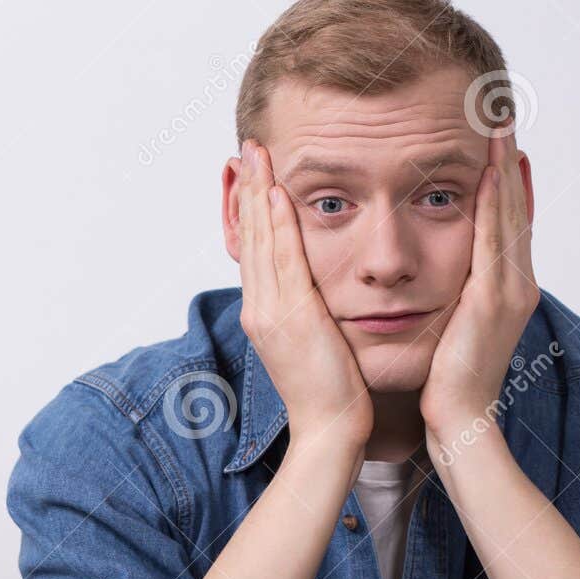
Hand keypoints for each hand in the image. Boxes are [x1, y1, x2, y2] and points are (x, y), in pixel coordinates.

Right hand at [235, 139, 371, 453]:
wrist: (330, 430)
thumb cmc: (332, 393)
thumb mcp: (315, 343)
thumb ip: (309, 312)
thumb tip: (315, 290)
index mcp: (265, 312)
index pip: (255, 247)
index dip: (252, 207)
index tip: (253, 171)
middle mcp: (260, 307)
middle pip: (249, 236)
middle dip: (247, 188)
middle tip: (247, 145)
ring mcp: (271, 311)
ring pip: (261, 240)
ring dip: (258, 193)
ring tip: (256, 153)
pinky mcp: (291, 317)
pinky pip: (284, 260)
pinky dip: (278, 224)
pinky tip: (279, 193)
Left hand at [420, 126, 538, 450]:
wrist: (458, 423)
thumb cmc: (446, 386)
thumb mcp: (451, 331)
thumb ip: (454, 301)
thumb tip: (440, 283)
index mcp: (504, 292)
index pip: (508, 225)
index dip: (506, 184)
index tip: (498, 147)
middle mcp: (515, 286)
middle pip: (515, 211)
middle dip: (510, 165)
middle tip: (503, 120)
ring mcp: (509, 293)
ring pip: (510, 217)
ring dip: (505, 171)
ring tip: (500, 129)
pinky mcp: (492, 303)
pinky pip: (494, 241)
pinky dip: (494, 205)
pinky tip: (489, 174)